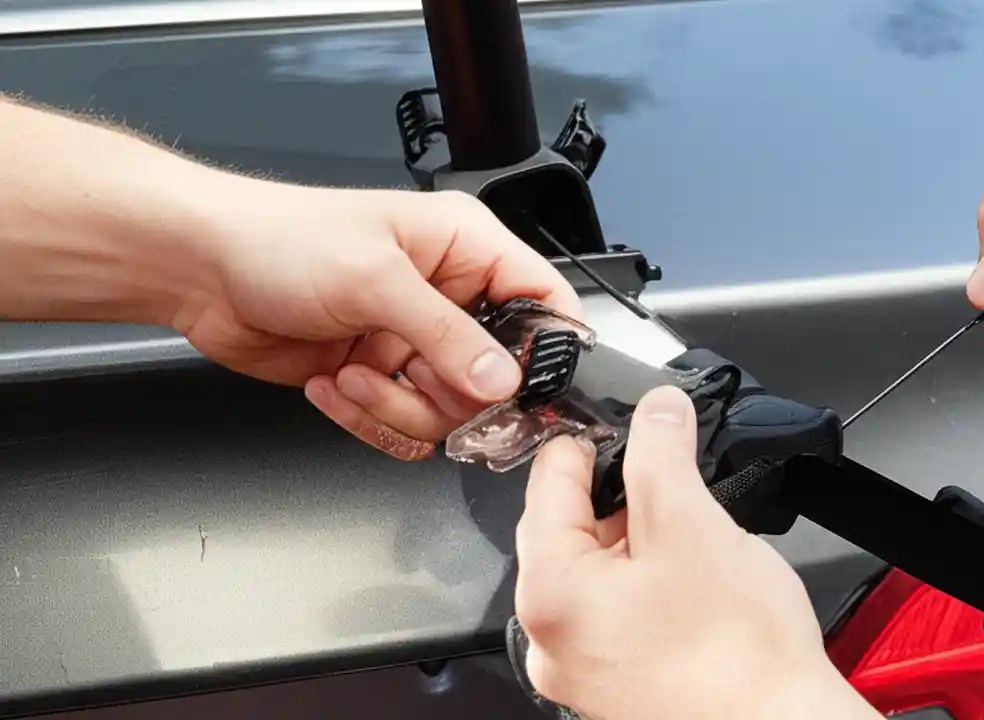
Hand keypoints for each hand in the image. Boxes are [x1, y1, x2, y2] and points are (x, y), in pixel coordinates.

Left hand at [174, 182, 579, 459]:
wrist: (199, 269)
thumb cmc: (278, 239)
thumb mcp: (374, 280)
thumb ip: (447, 335)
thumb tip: (502, 380)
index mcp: (465, 248)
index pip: (543, 299)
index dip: (547, 346)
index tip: (524, 385)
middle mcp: (447, 296)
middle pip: (499, 375)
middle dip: (453, 392)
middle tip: (414, 378)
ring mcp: (412, 340)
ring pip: (450, 409)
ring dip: (399, 407)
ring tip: (356, 374)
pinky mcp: (379, 375)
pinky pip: (403, 424)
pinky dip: (369, 418)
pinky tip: (334, 383)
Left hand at [513, 386, 881, 719]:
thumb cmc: (737, 655)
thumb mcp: (691, 521)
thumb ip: (661, 450)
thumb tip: (656, 409)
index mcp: (550, 594)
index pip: (547, 483)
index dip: (587, 440)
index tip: (618, 422)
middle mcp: (554, 640)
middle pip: (570, 529)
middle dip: (621, 494)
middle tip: (672, 477)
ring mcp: (586, 669)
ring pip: (601, 573)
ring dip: (641, 541)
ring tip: (696, 540)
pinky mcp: (621, 686)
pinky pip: (621, 613)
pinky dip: (651, 585)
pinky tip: (697, 585)